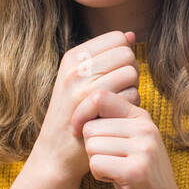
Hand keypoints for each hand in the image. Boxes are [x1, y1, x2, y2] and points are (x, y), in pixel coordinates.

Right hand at [29, 30, 140, 188]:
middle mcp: (76, 66)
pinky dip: (129, 107)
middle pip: (127, 54)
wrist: (57, 153)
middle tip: (115, 93)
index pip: (118, 39)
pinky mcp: (93, 104)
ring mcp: (83, 84)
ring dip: (131, 90)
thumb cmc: (75, 115)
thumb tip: (131, 35)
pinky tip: (113, 117)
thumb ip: (106, 58)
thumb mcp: (82, 81)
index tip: (113, 76)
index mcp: (74, 55)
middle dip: (130, 72)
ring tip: (113, 105)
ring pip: (131, 73)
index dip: (124, 57)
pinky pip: (131, 95)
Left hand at [82, 89, 188, 188]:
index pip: (100, 97)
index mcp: (143, 118)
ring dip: (96, 163)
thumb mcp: (132, 144)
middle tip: (112, 162)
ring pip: (91, 146)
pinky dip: (100, 176)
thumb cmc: (140, 178)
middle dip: (92, 147)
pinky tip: (117, 181)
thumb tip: (79, 105)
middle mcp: (146, 129)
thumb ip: (114, 123)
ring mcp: (144, 149)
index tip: (79, 130)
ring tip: (117, 172)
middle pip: (91, 126)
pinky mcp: (136, 171)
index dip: (82, 113)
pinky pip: (96, 164)